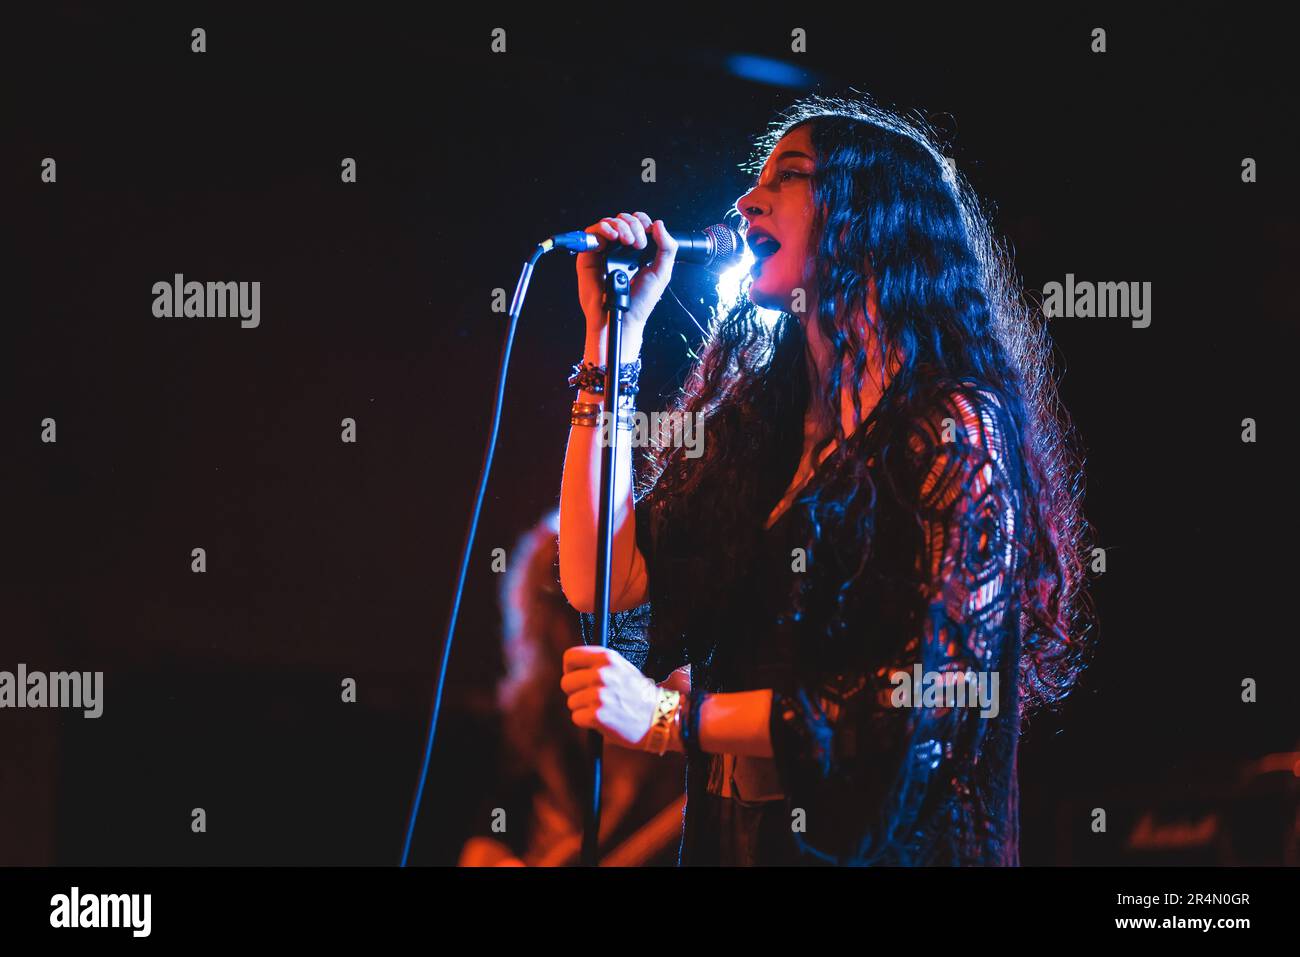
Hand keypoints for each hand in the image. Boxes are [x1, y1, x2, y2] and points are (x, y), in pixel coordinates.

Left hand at [560, 645, 659, 749]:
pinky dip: (586, 722)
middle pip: (566, 682)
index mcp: (606, 658)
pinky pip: (577, 718)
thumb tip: (572, 669)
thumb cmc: (637, 694)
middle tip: (592, 699)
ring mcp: (599, 694)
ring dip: (583, 709)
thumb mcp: (621, 668)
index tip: (576, 679)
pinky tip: (603, 720)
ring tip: (603, 709)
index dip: (570, 670)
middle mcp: (601, 673)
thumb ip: (597, 664)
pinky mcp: (597, 715)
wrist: (658, 717)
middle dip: (575, 693)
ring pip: (571, 702)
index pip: (570, 657)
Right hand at [576, 212, 678, 334]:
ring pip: (608, 222)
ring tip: (627, 242)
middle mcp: (619, 249)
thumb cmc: (640, 302)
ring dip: (620, 226)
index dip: (642, 221)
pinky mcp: (589, 256)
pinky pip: (592, 232)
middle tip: (638, 244)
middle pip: (623, 219)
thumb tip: (659, 225)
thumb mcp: (662, 273)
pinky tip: (613, 237)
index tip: (648, 230)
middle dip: (633, 225)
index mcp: (636, 251)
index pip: (637, 224)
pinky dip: (603, 228)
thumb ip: (667, 248)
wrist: (624, 317)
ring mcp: (604, 251)